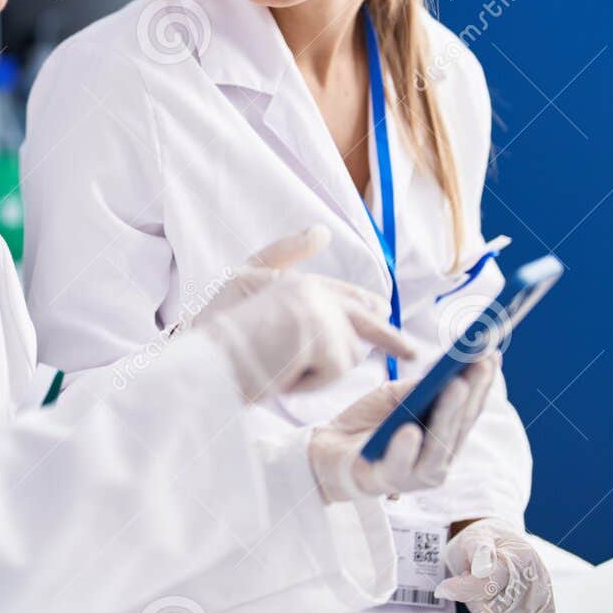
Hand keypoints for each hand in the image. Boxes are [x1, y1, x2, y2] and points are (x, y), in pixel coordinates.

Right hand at [194, 226, 416, 397]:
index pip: (350, 295)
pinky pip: (334, 369)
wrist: (195, 354)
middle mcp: (313, 289)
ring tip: (285, 369)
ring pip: (351, 351)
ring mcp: (319, 310)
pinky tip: (283, 376)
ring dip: (325, 371)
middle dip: (393, 338)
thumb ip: (282, 256)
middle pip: (368, 317)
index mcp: (300, 280)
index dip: (373, 311)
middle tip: (417, 354)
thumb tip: (321, 230)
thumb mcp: (244, 282)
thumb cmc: (213, 325)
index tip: (393, 323)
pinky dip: (311, 382)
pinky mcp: (320, 334)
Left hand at [306, 354, 497, 502]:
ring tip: (455, 386)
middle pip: (460, 423)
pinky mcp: (387, 482)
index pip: (469, 407)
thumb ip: (416, 389)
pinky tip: (410, 430)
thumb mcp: (392, 398)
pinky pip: (399, 465)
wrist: (326, 451)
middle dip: (473, 391)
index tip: (492, 351)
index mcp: (444, 436)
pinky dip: (405, 448)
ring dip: (448, 414)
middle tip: (480, 362)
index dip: (483, 381)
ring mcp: (416, 474)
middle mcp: (438, 458)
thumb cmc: (367, 423)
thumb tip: (442, 372)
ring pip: (438, 445)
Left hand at [435, 517, 555, 612]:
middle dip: (473, 596)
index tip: (443, 588)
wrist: (504, 547)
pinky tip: (496, 600)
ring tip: (486, 587)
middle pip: (492, 607)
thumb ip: (478, 549)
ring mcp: (541, 601)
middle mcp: (538, 582)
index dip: (463, 588)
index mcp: (522, 557)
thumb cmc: (487, 542)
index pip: (490, 583)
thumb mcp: (475, 536)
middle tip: (471, 577)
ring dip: (483, 607)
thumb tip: (481, 567)